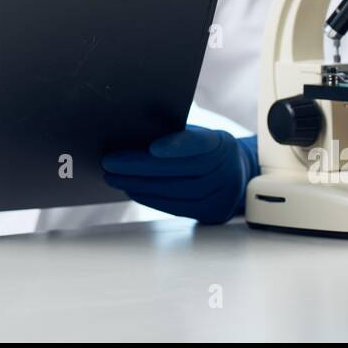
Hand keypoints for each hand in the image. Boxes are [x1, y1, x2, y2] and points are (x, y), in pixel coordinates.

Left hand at [102, 127, 258, 224]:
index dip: (177, 146)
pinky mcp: (212, 213)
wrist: (237, 174)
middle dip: (141, 167)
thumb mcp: (199, 136)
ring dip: (140, 185)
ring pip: (177, 192)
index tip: (151, 147)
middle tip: (110, 163)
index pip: (200, 143)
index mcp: (222, 143)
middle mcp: (227, 170)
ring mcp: (222, 195)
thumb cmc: (206, 150)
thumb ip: (175, 136)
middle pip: (181, 170)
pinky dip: (151, 199)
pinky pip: (178, 207)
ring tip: (115, 177)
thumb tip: (132, 134)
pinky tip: (133, 190)